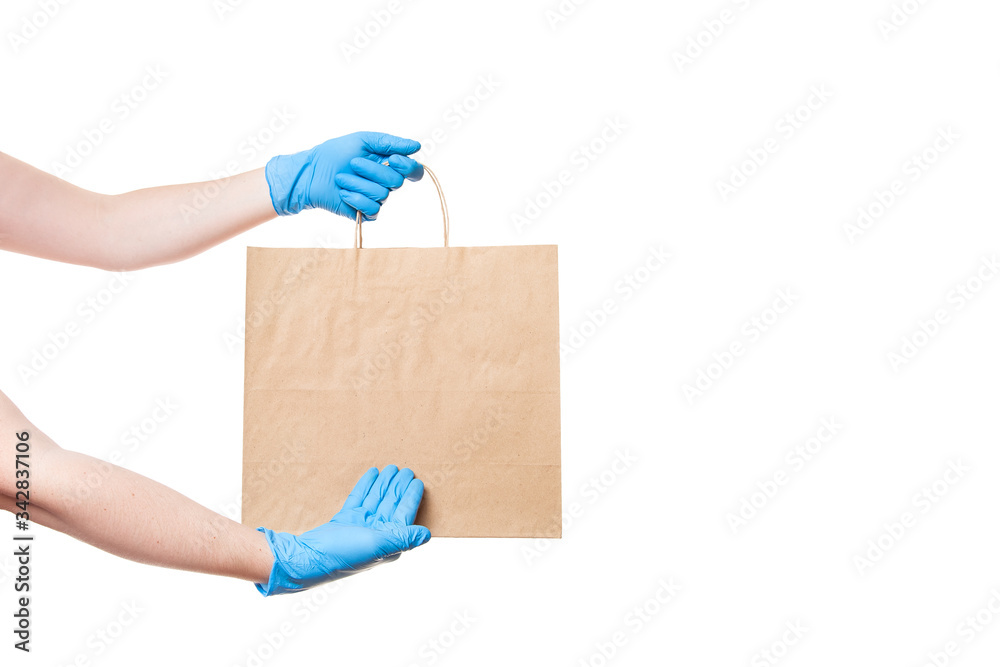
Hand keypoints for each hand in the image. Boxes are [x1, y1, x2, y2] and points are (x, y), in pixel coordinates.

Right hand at [255, 465, 430, 595]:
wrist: (307, 557)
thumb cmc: (343, 554)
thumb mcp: (377, 545)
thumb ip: (402, 538)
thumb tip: (426, 534)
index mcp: (387, 541)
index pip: (403, 515)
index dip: (411, 498)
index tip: (417, 481)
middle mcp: (375, 534)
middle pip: (390, 505)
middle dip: (398, 487)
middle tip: (406, 469)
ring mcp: (359, 527)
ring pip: (376, 500)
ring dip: (384, 484)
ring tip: (391, 467)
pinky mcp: (344, 520)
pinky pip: (359, 499)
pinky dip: (366, 486)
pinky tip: (372, 473)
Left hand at [265, 132, 423, 220]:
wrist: (311, 174)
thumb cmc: (334, 154)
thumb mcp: (363, 140)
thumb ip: (390, 142)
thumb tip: (417, 146)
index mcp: (389, 164)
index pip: (413, 171)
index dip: (408, 167)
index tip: (394, 159)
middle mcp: (385, 183)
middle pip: (397, 181)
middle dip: (373, 171)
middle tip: (353, 163)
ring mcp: (376, 199)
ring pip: (382, 195)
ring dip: (358, 184)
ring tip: (341, 178)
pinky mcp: (366, 213)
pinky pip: (372, 208)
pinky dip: (355, 198)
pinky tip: (342, 193)